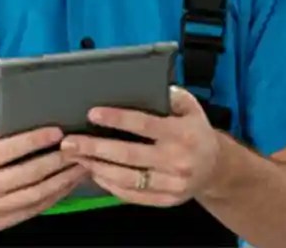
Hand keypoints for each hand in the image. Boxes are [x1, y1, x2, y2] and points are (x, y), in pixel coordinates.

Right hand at [0, 118, 89, 233]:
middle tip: (78, 147)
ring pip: (35, 194)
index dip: (35, 140)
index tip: (56, 131)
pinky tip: (69, 183)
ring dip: (63, 179)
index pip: (8, 150)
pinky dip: (55, 196)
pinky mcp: (0, 222)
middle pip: (27, 173)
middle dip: (57, 159)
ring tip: (81, 164)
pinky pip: (34, 209)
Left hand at [61, 87, 221, 207]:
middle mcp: (176, 160)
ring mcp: (171, 183)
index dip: (117, 119)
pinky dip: (110, 186)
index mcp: (182, 134)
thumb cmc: (196, 133)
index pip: (144, 125)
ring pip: (126, 178)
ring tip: (77, 157)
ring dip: (97, 168)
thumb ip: (172, 95)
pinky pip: (132, 195)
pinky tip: (96, 173)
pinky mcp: (165, 200)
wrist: (215, 168)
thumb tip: (150, 85)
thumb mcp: (191, 108)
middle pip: (128, 155)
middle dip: (94, 148)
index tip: (93, 114)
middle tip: (70, 142)